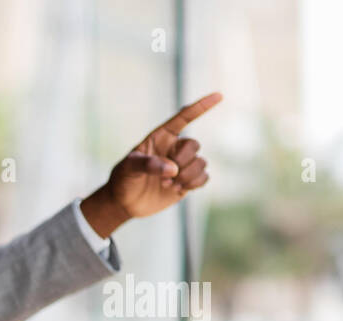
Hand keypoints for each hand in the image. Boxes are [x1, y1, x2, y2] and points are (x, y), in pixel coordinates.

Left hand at [80, 91, 222, 237]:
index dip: (201, 107)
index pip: (183, 118)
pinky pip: (204, 177)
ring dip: (186, 176)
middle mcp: (174, 148)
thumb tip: (173, 169)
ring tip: (166, 185)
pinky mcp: (187, 181)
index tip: (218, 96)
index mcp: (161, 137)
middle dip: (181, 161)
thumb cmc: (123, 179)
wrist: (124, 202)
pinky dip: (194, 184)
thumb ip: (147, 164)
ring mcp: (182, 165)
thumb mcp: (128, 168)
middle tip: (163, 176)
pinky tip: (176, 189)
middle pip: (194, 145)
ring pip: (201, 162)